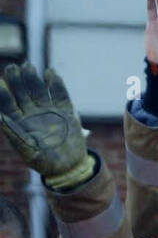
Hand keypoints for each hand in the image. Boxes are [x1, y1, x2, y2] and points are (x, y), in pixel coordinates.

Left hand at [0, 63, 86, 179]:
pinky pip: (60, 93)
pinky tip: (50, 74)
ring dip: (32, 77)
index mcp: (19, 121)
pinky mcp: (65, 110)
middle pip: (21, 90)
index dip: (4, 92)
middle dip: (17, 79)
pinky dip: (56, 83)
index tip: (0, 83)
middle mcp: (32, 111)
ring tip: (28, 67)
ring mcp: (48, 109)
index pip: (8, 102)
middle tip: (13, 69)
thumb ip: (16, 136)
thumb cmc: (45, 163)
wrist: (70, 169)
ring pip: (38, 88)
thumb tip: (1, 118)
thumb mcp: (29, 153)